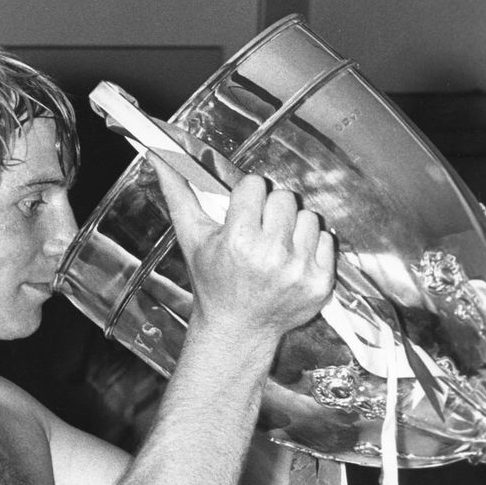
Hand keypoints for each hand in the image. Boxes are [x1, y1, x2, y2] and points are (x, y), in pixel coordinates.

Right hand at [151, 158, 334, 343]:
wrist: (236, 330)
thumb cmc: (213, 283)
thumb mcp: (192, 240)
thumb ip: (178, 194)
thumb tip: (158, 154)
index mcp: (239, 241)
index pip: (255, 185)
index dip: (247, 198)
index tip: (241, 217)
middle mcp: (271, 255)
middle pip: (284, 196)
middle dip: (271, 211)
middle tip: (258, 234)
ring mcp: (298, 271)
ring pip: (308, 216)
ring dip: (292, 228)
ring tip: (275, 249)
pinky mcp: (319, 283)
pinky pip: (326, 240)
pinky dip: (311, 248)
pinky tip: (291, 263)